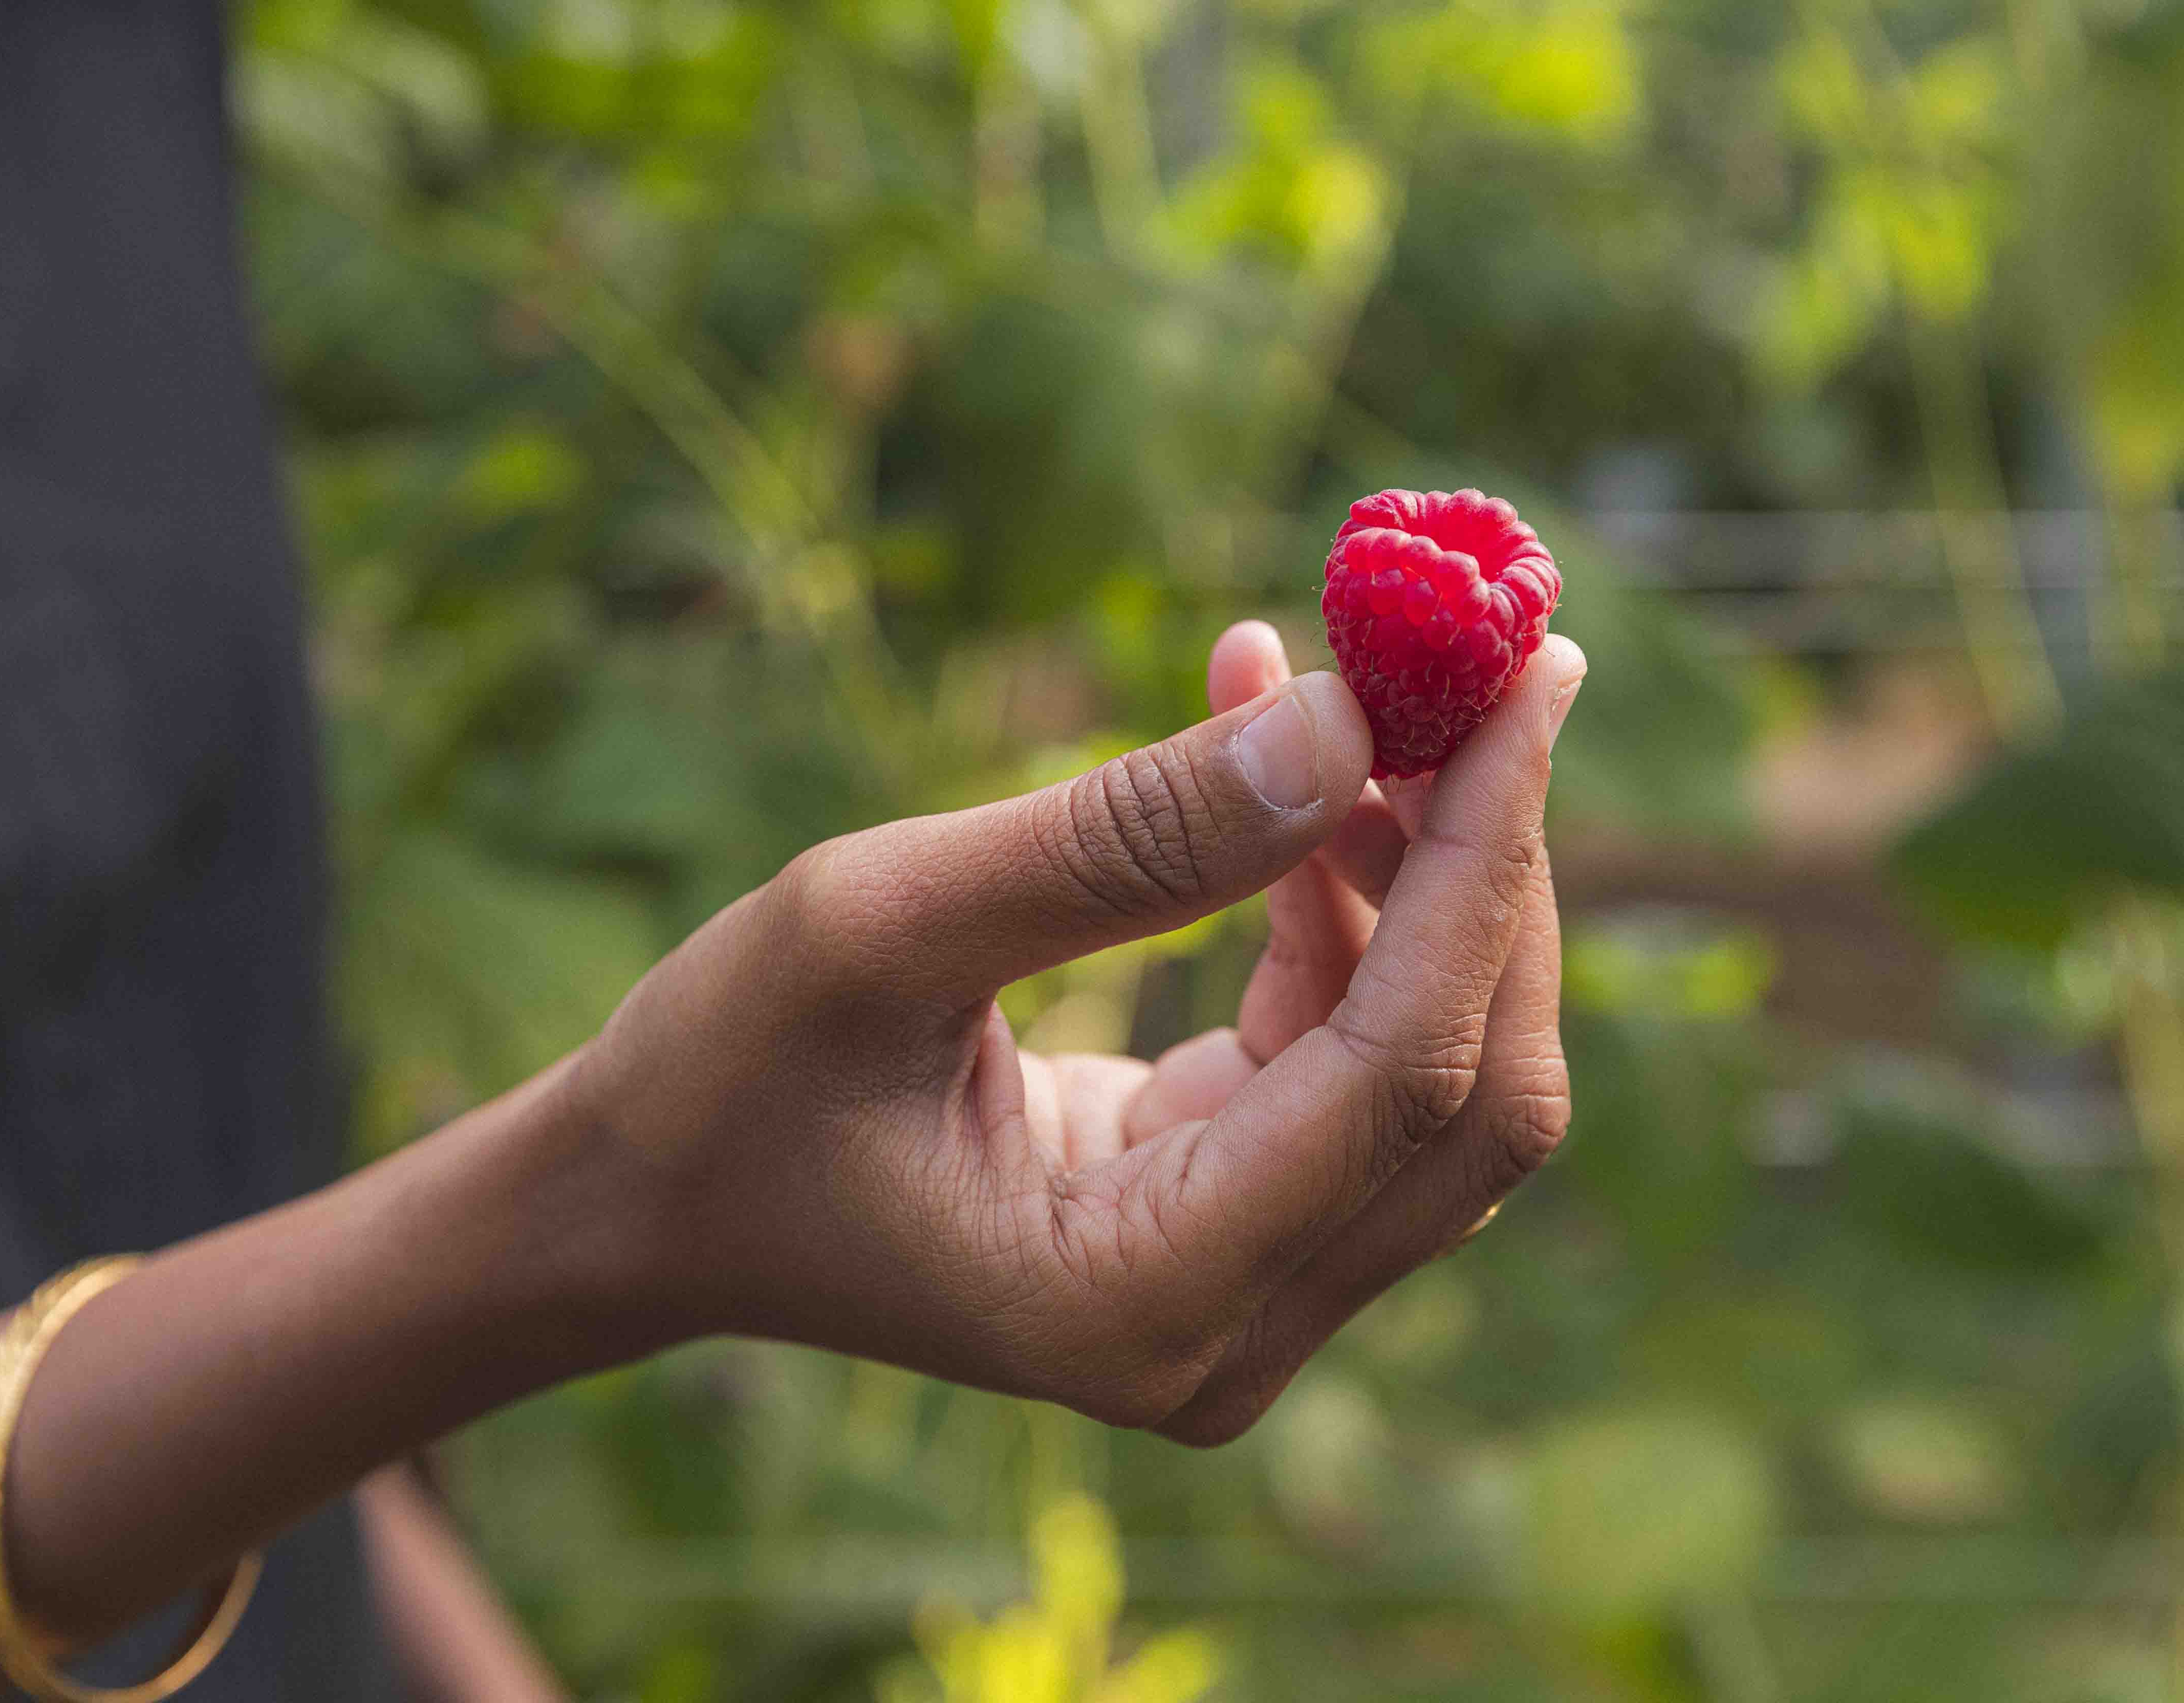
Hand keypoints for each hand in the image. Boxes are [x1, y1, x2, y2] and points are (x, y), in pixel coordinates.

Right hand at [569, 624, 1583, 1441]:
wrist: (654, 1201)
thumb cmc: (724, 1072)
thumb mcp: (879, 923)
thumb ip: (1119, 841)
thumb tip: (1346, 720)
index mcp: (1139, 1297)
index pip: (1402, 1074)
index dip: (1484, 864)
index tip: (1529, 671)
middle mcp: (1222, 1335)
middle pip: (1470, 1095)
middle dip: (1486, 869)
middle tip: (1468, 666)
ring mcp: (1237, 1301)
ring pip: (1438, 1080)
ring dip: (1420, 879)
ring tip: (1337, 697)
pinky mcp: (1230, 1235)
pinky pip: (1356, 1066)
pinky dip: (1348, 917)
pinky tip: (1285, 786)